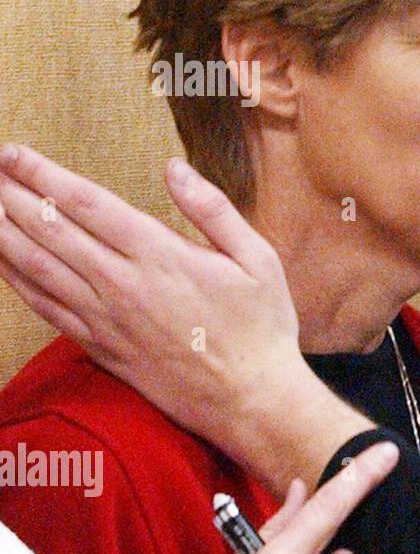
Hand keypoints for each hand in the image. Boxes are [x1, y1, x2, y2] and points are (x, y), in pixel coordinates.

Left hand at [0, 144, 314, 456]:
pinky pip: (44, 307)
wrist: (250, 399)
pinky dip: (15, 280)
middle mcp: (123, 284)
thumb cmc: (260, 328)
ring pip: (36, 267)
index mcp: (161, 255)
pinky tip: (0, 262)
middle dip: (10, 195)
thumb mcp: (257, 259)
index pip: (87, 204)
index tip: (15, 153)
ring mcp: (106, 318)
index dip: (44, 175)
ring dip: (2, 234)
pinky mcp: (99, 346)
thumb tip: (175, 169)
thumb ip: (213, 210)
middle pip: (50, 230)